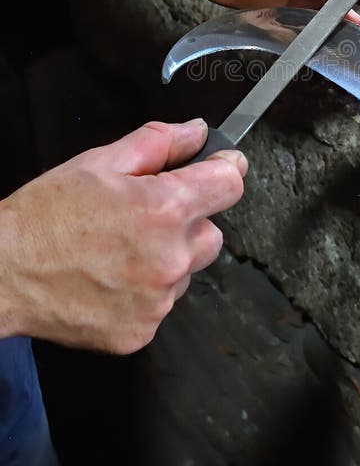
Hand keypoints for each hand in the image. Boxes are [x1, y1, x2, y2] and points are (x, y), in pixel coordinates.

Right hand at [0, 120, 246, 353]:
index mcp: (165, 210)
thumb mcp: (100, 162)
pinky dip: (144, 293)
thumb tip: (197, 132)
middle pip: (213, 235)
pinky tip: (111, 280)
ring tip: (119, 251)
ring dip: (167, 260)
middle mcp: (170, 259)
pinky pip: (161, 305)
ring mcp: (157, 302)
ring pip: (187, 272)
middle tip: (146, 217)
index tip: (219, 168)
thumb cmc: (46, 213)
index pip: (230, 186)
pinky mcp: (141, 333)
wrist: (2, 273)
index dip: (225, 171)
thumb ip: (158, 143)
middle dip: (189, 222)